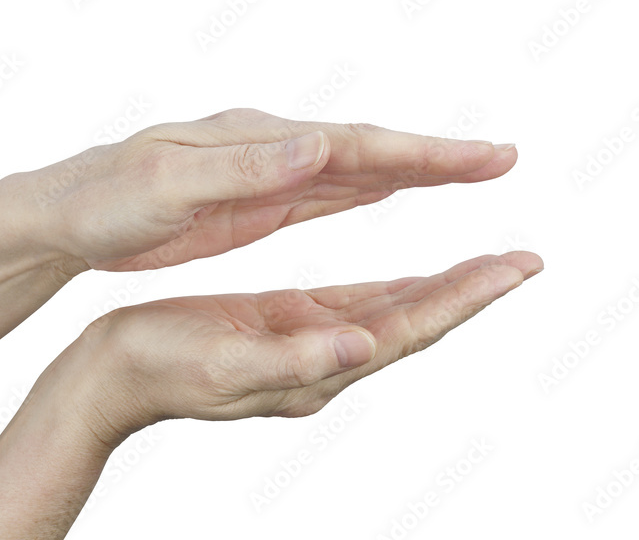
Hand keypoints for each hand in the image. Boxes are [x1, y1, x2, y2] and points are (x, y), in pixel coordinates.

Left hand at [28, 108, 516, 271]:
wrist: (63, 212)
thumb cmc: (107, 200)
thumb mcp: (169, 187)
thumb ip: (247, 169)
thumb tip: (319, 144)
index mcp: (259, 143)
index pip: (357, 145)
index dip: (425, 155)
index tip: (484, 159)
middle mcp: (272, 147)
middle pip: (370, 148)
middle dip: (437, 157)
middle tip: (500, 158)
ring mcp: (266, 170)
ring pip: (355, 166)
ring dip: (411, 168)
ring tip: (464, 169)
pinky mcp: (255, 197)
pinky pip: (325, 189)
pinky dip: (365, 185)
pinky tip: (386, 186)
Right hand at [66, 252, 541, 445]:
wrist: (114, 376)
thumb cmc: (159, 366)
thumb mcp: (226, 362)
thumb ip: (297, 360)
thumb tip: (364, 348)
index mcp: (318, 366)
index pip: (411, 328)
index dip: (465, 297)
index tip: (514, 267)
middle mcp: (327, 360)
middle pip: (418, 321)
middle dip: (472, 290)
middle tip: (524, 261)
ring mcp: (311, 345)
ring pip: (396, 314)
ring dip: (445, 290)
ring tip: (488, 267)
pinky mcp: (289, 328)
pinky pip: (359, 307)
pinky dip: (396, 290)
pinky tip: (412, 280)